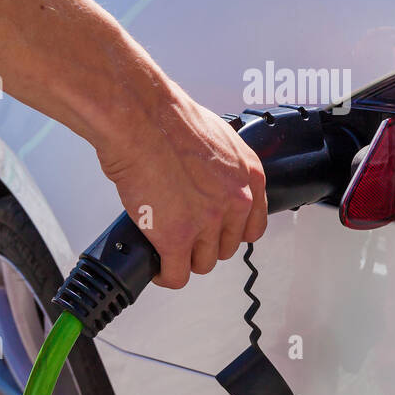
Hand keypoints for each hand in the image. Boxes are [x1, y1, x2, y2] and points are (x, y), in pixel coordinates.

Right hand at [96, 84, 266, 288]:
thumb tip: (210, 181)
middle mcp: (234, 201)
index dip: (230, 232)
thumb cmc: (168, 119)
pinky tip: (156, 264)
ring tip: (167, 248)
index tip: (216, 233)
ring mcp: (207, 222)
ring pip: (202, 263)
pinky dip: (164, 274)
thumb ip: (222, 168)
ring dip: (183, 258)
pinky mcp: (176, 238)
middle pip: (225, 247)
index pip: (253, 226)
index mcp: (248, 176)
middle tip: (184, 234)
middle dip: (203, 243)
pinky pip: (176, 275)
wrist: (141, 120)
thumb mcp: (216, 138)